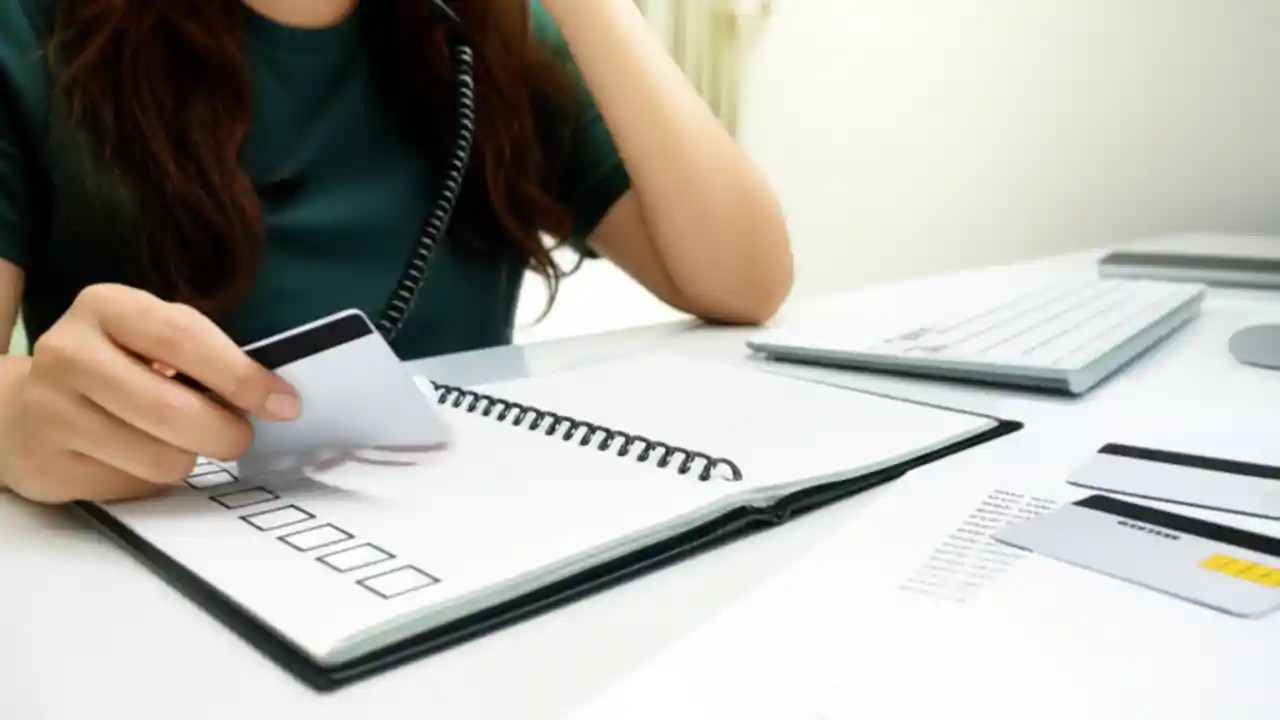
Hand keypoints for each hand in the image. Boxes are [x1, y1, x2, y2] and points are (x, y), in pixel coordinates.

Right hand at [0, 284, 299, 503]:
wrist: (22, 412)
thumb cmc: (115, 368)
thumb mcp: (152, 341)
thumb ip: (206, 357)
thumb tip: (276, 400)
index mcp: (106, 307)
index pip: (185, 338)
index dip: (243, 376)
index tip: (284, 404)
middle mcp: (69, 352)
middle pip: (174, 409)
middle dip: (227, 432)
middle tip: (239, 438)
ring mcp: (50, 410)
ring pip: (161, 458)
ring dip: (188, 460)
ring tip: (175, 443)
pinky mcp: (47, 464)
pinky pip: (134, 488)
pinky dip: (151, 481)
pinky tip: (133, 460)